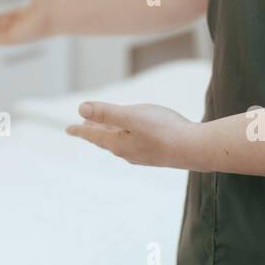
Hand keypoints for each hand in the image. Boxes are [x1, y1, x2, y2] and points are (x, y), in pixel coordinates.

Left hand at [66, 101, 196, 168]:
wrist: (195, 149)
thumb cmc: (164, 130)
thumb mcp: (131, 116)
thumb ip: (106, 112)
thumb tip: (81, 109)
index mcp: (117, 142)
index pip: (93, 135)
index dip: (80, 130)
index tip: (68, 129)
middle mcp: (127, 151)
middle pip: (105, 139)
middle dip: (94, 131)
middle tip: (83, 126)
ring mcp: (142, 154)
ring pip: (119, 142)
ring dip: (109, 133)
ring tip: (105, 128)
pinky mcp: (155, 154)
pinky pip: (132, 143)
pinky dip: (124, 136)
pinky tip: (133, 135)